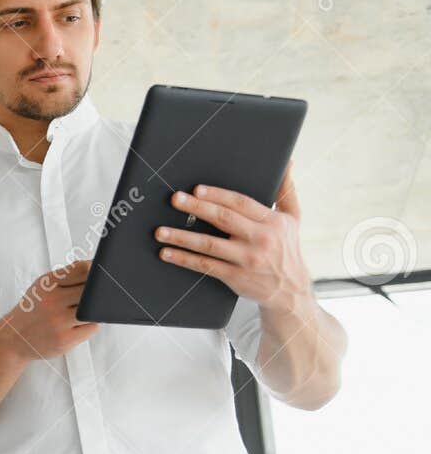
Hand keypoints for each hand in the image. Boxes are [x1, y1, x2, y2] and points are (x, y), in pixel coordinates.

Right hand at [0, 259, 99, 359]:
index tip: (102, 273)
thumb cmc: (32, 311)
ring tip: (85, 311)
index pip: (82, 269)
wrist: (12, 338)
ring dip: (95, 310)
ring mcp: (58, 321)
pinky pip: (91, 328)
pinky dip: (91, 324)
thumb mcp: (42, 288)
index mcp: (47, 284)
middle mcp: (51, 301)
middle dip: (99, 292)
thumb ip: (66, 276)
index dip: (97, 270)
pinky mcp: (64, 339)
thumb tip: (95, 266)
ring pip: (93, 310)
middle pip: (91, 290)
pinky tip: (79, 324)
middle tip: (101, 294)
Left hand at [154, 164, 313, 314]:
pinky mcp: (235, 277)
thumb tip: (287, 163)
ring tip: (161, 231)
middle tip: (175, 200)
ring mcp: (247, 259)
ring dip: (182, 237)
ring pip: (209, 245)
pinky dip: (184, 259)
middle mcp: (260, 239)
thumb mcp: (293, 219)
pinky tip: (167, 253)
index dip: (217, 195)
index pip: (241, 203)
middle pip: (223, 219)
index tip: (197, 189)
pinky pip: (205, 266)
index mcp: (272, 221)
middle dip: (197, 208)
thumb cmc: (286, 249)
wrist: (290, 289)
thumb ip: (286, 191)